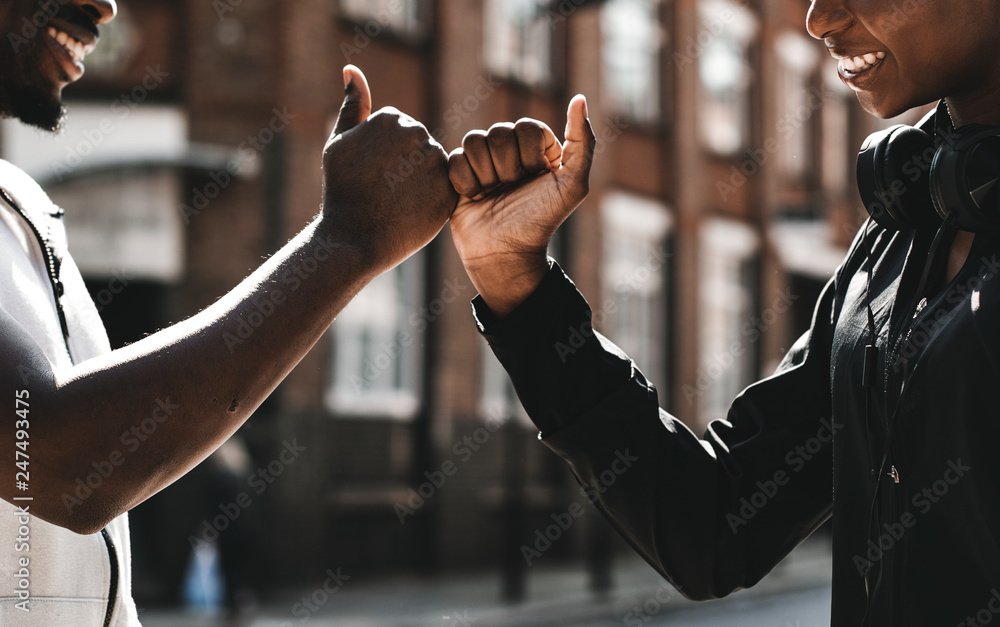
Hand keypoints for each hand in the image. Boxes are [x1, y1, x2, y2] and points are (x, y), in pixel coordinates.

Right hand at [321, 65, 456, 273]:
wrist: (355, 237)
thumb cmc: (342, 190)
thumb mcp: (339, 142)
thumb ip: (352, 105)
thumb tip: (352, 69)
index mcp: (393, 118)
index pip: (400, 132)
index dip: (384, 157)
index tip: (371, 173)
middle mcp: (419, 133)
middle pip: (419, 147)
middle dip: (404, 167)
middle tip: (384, 190)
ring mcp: (436, 162)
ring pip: (433, 168)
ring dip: (420, 183)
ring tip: (397, 200)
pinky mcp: (451, 189)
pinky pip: (446, 189)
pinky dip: (432, 199)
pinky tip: (413, 210)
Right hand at [448, 95, 594, 316]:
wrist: (505, 254)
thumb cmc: (541, 221)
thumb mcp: (573, 185)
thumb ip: (583, 143)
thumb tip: (579, 99)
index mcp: (538, 147)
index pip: (525, 126)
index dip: (527, 155)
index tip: (534, 178)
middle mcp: (510, 150)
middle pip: (497, 132)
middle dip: (505, 168)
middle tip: (511, 190)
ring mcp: (484, 161)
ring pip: (472, 141)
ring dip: (484, 175)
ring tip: (493, 195)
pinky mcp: (460, 175)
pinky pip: (453, 160)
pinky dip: (465, 184)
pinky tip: (476, 199)